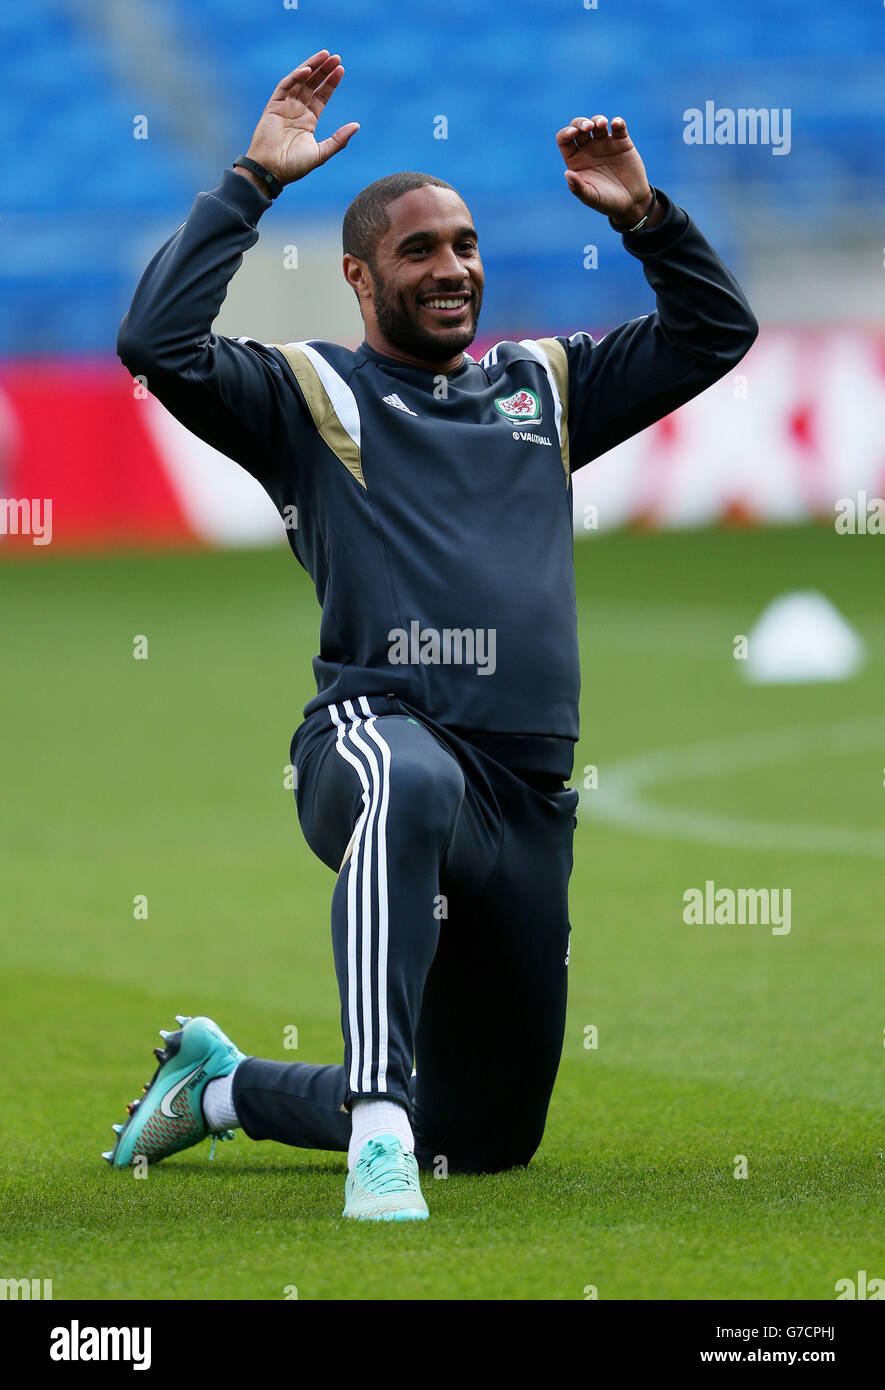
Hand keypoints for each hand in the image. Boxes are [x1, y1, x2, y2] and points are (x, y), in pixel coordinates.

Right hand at [242, 50, 358, 186]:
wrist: (271, 171)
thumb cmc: (294, 166)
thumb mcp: (321, 153)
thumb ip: (338, 140)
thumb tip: (357, 126)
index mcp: (308, 121)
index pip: (321, 96)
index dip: (331, 83)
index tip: (341, 69)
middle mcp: (297, 110)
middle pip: (312, 84)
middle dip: (324, 70)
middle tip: (336, 57)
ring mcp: (285, 106)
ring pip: (300, 80)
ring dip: (312, 66)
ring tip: (325, 55)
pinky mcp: (273, 106)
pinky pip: (285, 86)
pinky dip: (296, 76)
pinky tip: (308, 69)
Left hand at [556, 115, 651, 224]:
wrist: (631, 202)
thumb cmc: (607, 202)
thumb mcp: (591, 197)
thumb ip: (578, 187)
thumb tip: (567, 173)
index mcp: (576, 160)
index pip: (564, 140)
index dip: (566, 133)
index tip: (573, 133)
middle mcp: (588, 149)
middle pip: (579, 126)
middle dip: (581, 122)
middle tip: (588, 128)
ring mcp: (605, 144)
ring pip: (597, 122)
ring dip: (598, 120)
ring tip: (602, 125)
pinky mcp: (622, 142)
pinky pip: (618, 126)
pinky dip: (617, 122)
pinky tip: (616, 124)